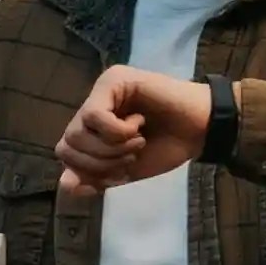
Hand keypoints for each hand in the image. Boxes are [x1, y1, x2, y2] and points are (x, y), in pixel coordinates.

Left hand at [55, 64, 213, 195]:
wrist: (200, 131)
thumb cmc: (165, 148)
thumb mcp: (125, 171)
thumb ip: (95, 178)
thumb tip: (65, 185)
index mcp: (90, 128)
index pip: (66, 155)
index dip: (90, 171)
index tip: (123, 168)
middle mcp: (90, 105)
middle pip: (66, 146)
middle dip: (100, 163)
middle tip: (132, 154)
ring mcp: (101, 90)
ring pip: (76, 132)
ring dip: (111, 148)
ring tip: (137, 140)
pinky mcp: (113, 80)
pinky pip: (95, 116)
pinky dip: (117, 132)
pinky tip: (139, 125)